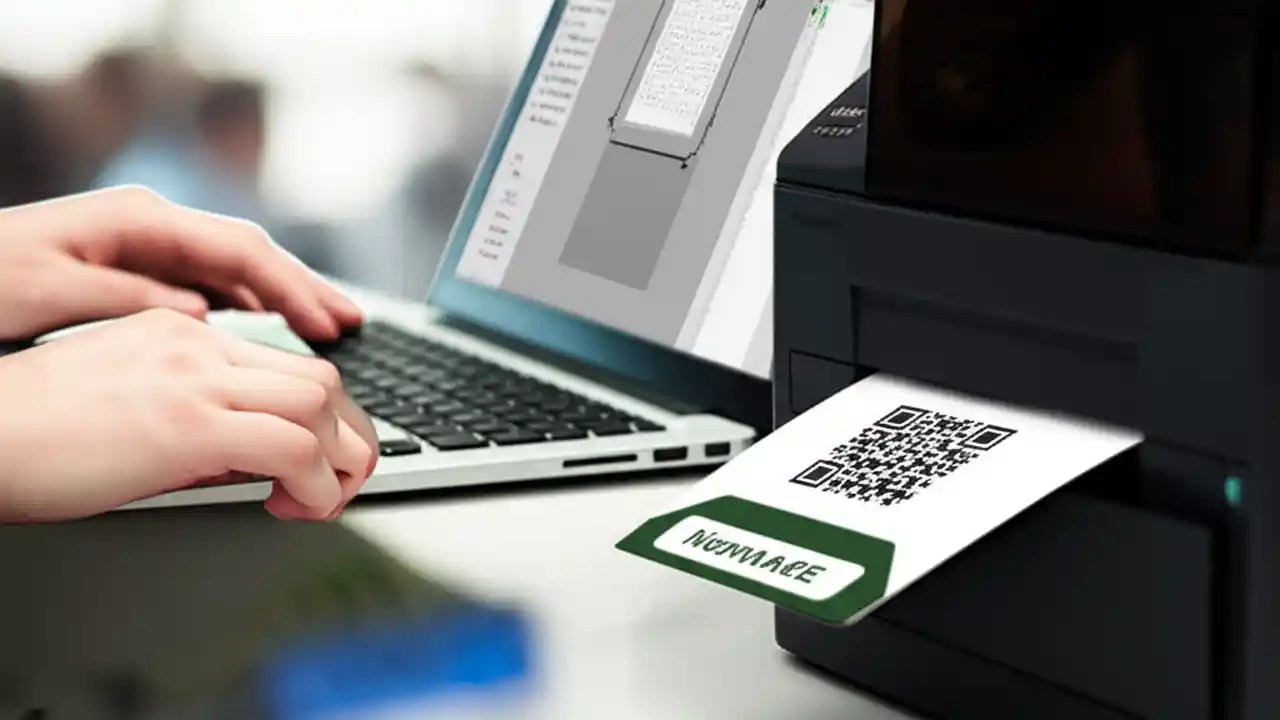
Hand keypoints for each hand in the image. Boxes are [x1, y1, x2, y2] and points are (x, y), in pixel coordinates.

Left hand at [0, 186, 362, 341]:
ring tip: (327, 331)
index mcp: (137, 221)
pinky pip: (208, 286)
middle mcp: (149, 225)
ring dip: (282, 301)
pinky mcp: (136, 268)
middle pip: (249, 256)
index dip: (292, 290)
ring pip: (233, 271)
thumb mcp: (48, 293)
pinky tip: (266, 331)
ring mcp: (145, 245)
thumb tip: (207, 317)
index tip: (329, 325)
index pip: (239, 251)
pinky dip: (246, 309)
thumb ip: (133, 300)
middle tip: (352, 324)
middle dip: (304, 290)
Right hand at [0, 309, 377, 522]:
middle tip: (338, 484)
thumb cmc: (35, 435)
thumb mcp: (131, 409)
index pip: (288, 365)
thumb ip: (199, 421)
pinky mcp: (189, 423)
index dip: (320, 419)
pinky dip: (314, 484)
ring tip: (320, 501)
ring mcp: (195, 379)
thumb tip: (258, 463)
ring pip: (319, 404)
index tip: (317, 461)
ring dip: (339, 462)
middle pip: (321, 379)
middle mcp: (197, 346)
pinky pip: (291, 446)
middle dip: (348, 439)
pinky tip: (293, 508)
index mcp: (182, 336)